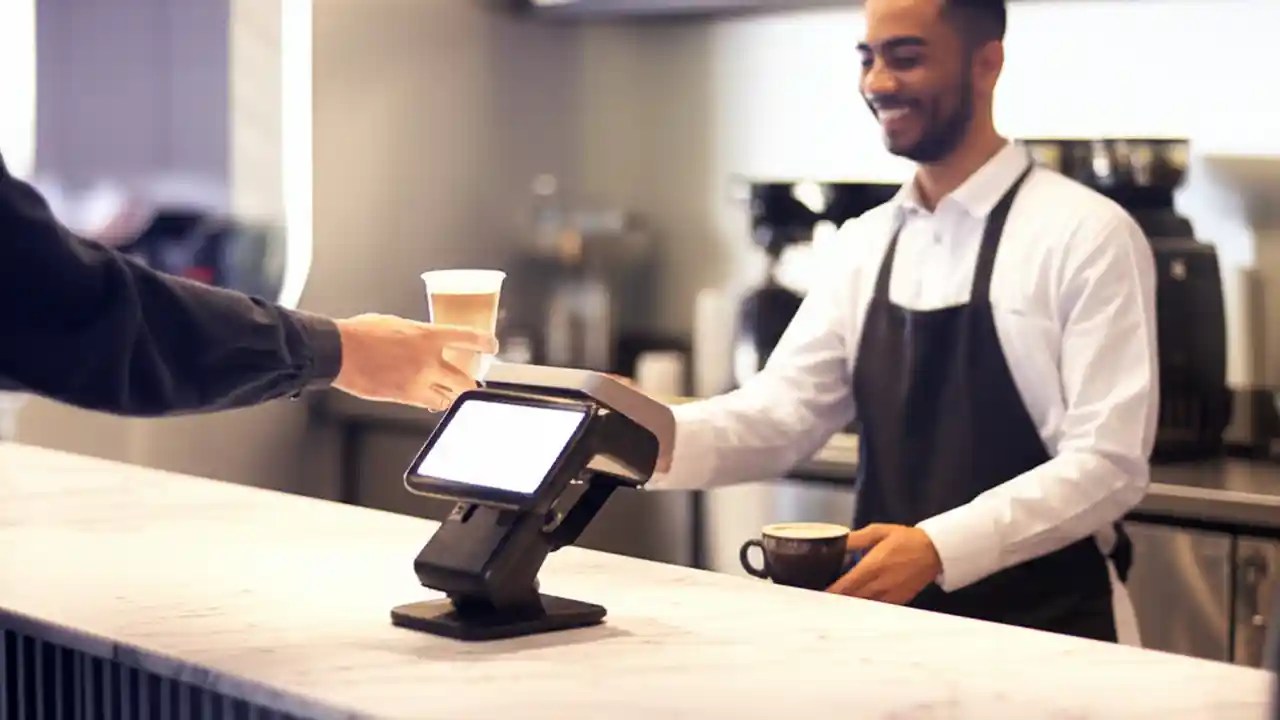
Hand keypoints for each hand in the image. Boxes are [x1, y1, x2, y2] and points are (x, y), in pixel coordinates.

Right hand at [332, 314, 497, 411]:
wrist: (339, 352)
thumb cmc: (361, 333)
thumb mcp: (397, 324)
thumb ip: (418, 334)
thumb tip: (427, 340)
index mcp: (426, 336)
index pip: (467, 338)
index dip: (484, 343)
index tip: (492, 345)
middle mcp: (427, 361)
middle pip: (466, 380)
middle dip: (473, 383)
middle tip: (475, 381)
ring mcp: (417, 382)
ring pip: (451, 398)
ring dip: (455, 396)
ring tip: (456, 394)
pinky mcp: (405, 397)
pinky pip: (429, 404)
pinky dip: (435, 403)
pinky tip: (433, 400)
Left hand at [825, 524, 941, 604]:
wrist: (935, 551)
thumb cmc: (905, 539)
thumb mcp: (879, 532)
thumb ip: (856, 539)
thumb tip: (838, 543)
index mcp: (873, 566)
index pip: (846, 585)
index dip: (830, 592)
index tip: (816, 594)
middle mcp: (880, 584)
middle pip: (851, 599)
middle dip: (835, 601)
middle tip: (819, 601)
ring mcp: (890, 595)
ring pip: (863, 606)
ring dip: (849, 606)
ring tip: (834, 605)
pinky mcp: (898, 601)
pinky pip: (877, 608)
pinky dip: (865, 608)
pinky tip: (856, 606)